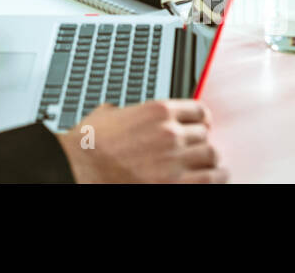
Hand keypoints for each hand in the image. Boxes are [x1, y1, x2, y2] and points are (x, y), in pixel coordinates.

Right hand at [57, 100, 225, 183]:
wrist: (80, 170)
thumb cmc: (88, 147)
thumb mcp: (106, 115)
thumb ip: (124, 112)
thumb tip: (121, 113)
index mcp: (157, 111)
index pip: (198, 110)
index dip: (201, 120)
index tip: (201, 126)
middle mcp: (170, 133)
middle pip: (206, 135)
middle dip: (200, 143)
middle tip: (195, 150)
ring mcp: (175, 160)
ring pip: (212, 156)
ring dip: (210, 162)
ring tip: (207, 167)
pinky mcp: (176, 184)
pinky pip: (211, 179)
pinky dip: (214, 178)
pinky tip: (210, 179)